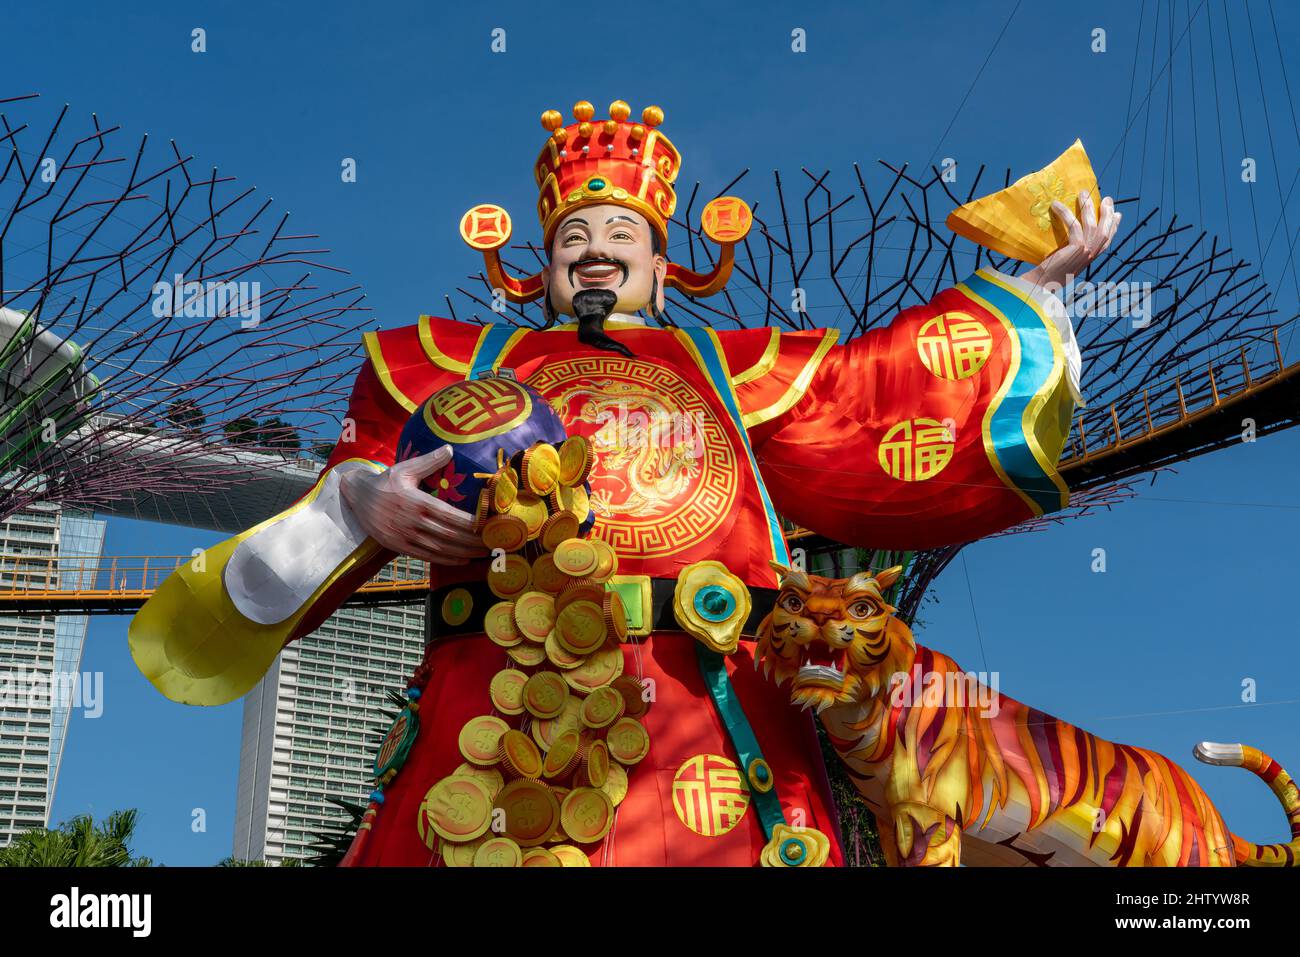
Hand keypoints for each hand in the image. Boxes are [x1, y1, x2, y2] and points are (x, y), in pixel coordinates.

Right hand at [339, 446, 486, 564]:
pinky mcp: (399, 547)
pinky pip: (427, 556)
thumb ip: (429, 461)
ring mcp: (405, 537)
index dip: (470, 523)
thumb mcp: (406, 468)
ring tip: (484, 551)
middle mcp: (412, 522)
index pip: (449, 515)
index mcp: (416, 502)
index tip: (488, 525)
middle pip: (449, 535)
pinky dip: (447, 560)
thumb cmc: (385, 481)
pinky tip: (464, 559)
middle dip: (473, 540)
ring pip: (440, 548)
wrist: (357, 497)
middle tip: (495, 541)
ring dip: (464, 552)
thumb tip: (450, 449)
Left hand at [1021, 191, 1120, 290]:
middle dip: (1108, 212)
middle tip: (1107, 198)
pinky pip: (1074, 225)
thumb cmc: (1052, 271)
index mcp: (1093, 256)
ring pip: (1092, 224)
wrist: (1044, 283)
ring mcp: (1086, 251)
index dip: (1114, 226)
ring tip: (1083, 193)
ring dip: (1088, 206)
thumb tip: (1075, 232)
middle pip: (1105, 229)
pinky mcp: (1076, 248)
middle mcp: (1093, 253)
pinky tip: (1056, 205)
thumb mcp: (1069, 258)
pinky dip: (1065, 213)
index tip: (1117, 214)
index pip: (1108, 239)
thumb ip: (1076, 247)